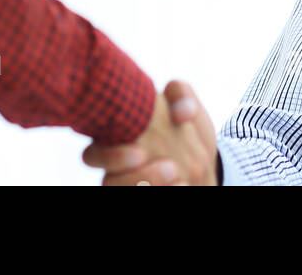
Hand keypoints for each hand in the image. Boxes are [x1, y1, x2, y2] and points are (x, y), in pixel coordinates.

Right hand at [82, 80, 217, 185]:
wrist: (209, 168)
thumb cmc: (189, 137)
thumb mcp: (189, 113)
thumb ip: (181, 96)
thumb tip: (182, 110)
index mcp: (116, 147)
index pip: (93, 156)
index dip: (109, 157)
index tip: (140, 153)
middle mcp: (118, 176)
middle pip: (110, 184)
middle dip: (140, 179)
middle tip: (172, 168)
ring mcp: (131, 187)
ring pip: (121, 191)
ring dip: (151, 186)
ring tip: (182, 180)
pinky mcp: (146, 192)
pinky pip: (143, 206)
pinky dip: (164, 192)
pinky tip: (184, 187)